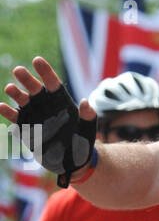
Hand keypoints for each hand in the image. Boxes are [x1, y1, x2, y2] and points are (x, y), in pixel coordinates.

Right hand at [2, 58, 96, 185]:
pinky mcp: (26, 127)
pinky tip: (1, 106)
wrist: (72, 159)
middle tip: (18, 70)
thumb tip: (85, 102)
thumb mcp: (88, 128)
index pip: (52, 83)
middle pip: (35, 89)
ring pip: (23, 101)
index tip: (37, 60)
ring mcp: (34, 115)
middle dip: (26, 79)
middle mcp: (45, 104)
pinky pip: (15, 118)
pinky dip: (7, 112)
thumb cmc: (82, 140)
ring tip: (9, 88)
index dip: (45, 72)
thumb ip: (88, 115)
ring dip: (16, 94)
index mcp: (61, 101)